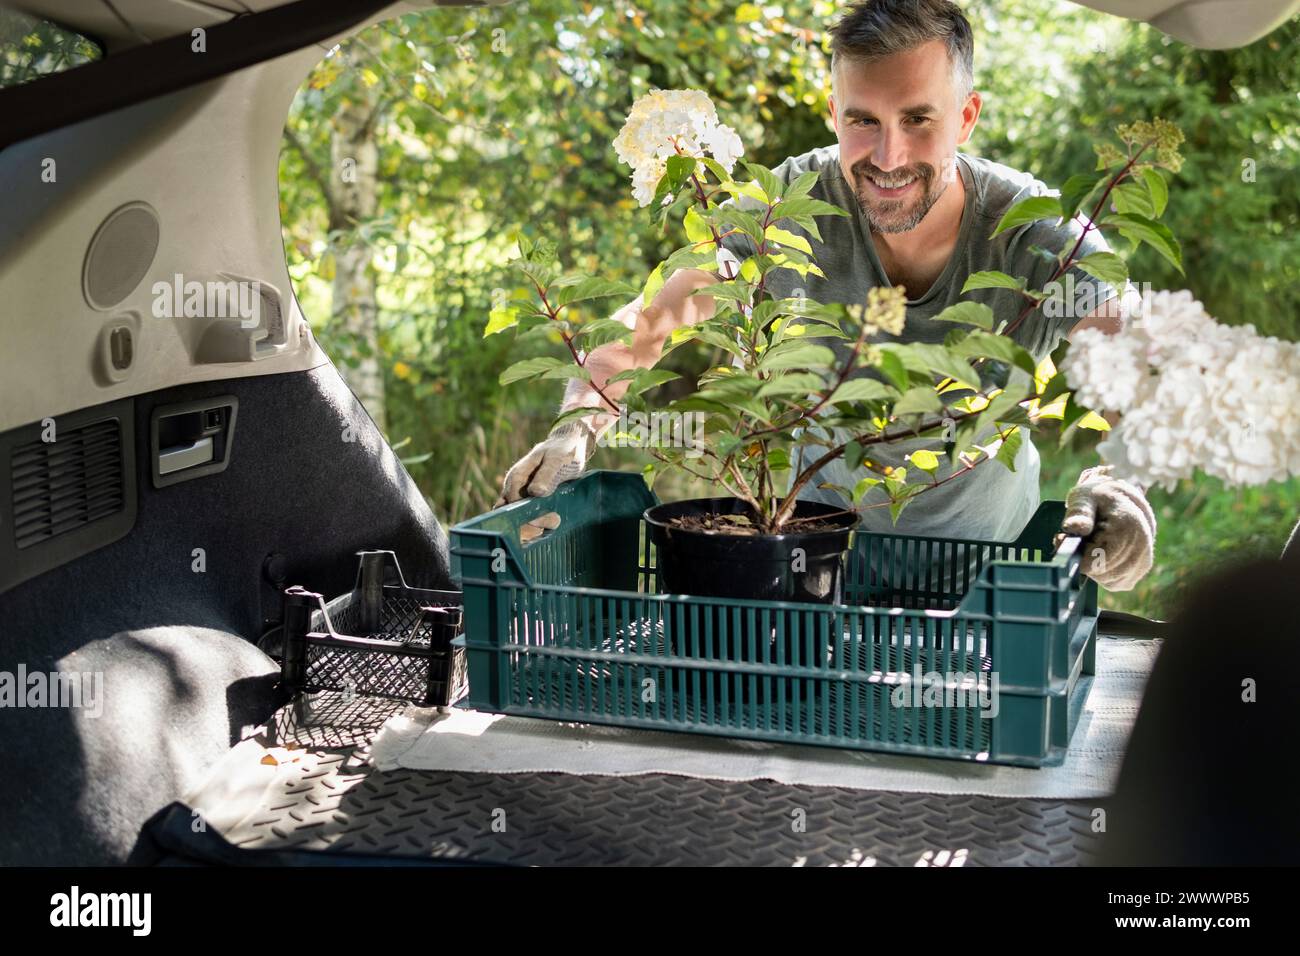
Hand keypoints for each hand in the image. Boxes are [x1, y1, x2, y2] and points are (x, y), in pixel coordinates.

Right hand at [496, 420, 596, 540]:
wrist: (569, 448)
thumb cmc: (563, 452)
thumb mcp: (557, 461)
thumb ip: (546, 476)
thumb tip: (535, 493)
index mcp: (516, 476)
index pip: (513, 501)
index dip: (528, 514)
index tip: (550, 519)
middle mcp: (513, 488)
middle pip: (508, 514)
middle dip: (527, 525)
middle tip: (552, 524)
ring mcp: (518, 496)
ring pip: (513, 520)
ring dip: (530, 529)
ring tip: (553, 523)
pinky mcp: (526, 502)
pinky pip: (523, 519)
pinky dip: (533, 527)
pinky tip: (549, 528)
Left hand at [1056, 465, 1155, 591]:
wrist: (1122, 498)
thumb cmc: (1098, 497)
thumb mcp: (1083, 496)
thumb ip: (1078, 512)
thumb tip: (1074, 528)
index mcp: (1129, 527)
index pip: (1096, 561)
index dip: (1075, 554)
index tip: (1062, 538)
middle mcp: (1142, 546)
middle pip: (1101, 572)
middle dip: (1082, 560)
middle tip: (1073, 540)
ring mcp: (1144, 559)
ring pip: (1107, 580)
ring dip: (1092, 567)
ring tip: (1087, 544)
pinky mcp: (1141, 569)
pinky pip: (1115, 583)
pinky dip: (1102, 573)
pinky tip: (1098, 554)